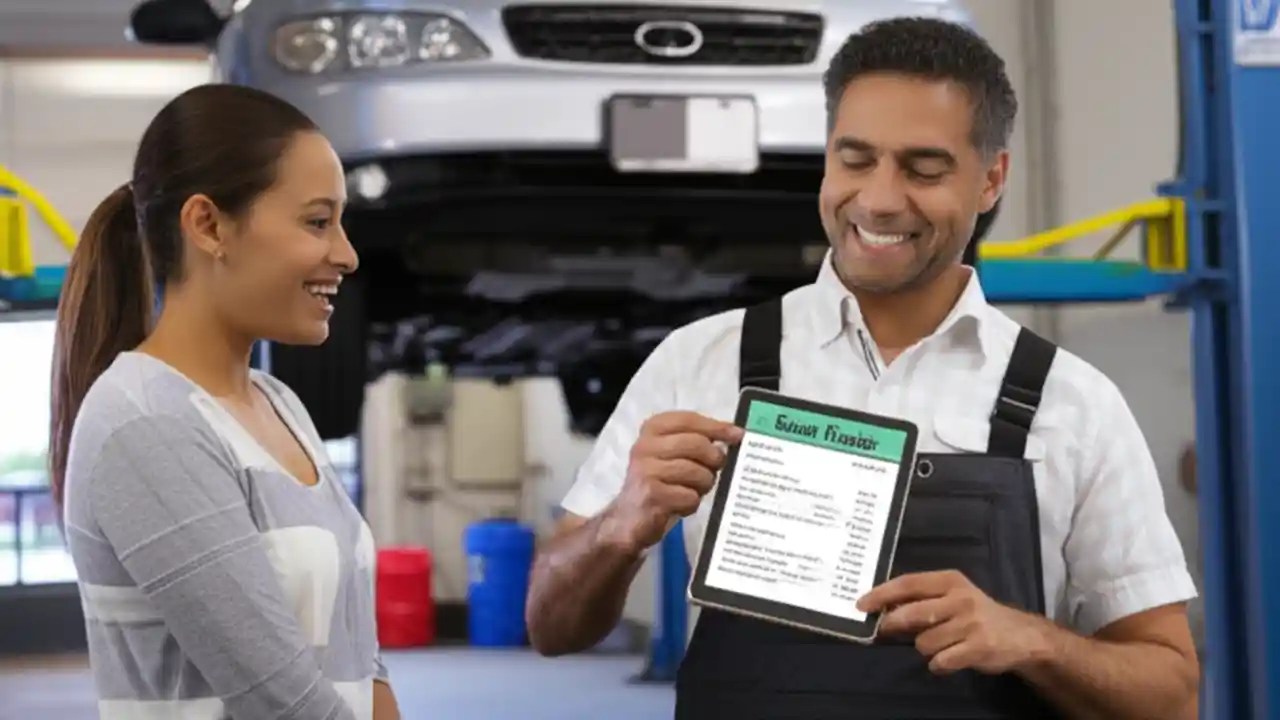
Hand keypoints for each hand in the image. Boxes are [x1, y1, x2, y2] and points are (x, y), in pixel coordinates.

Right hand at [603, 411, 743, 553]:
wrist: (628, 518)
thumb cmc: (659, 482)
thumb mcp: (672, 454)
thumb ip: (697, 441)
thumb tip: (735, 433)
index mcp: (652, 430)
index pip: (688, 420)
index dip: (716, 427)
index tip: (738, 435)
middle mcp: (645, 446)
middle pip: (697, 445)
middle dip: (714, 459)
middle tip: (715, 469)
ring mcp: (646, 471)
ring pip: (696, 472)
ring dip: (703, 485)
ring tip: (693, 490)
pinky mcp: (651, 496)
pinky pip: (689, 497)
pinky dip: (691, 504)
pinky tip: (680, 505)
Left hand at [858, 570, 1049, 675]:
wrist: (1021, 635)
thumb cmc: (976, 613)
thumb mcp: (952, 596)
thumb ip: (922, 599)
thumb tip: (882, 608)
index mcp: (950, 580)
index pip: (908, 583)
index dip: (881, 594)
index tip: (861, 605)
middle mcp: (960, 599)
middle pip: (912, 613)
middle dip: (893, 624)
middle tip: (885, 630)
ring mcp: (969, 624)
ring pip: (923, 642)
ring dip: (925, 647)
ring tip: (941, 644)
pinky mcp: (977, 648)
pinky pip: (940, 662)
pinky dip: (939, 665)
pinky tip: (950, 659)